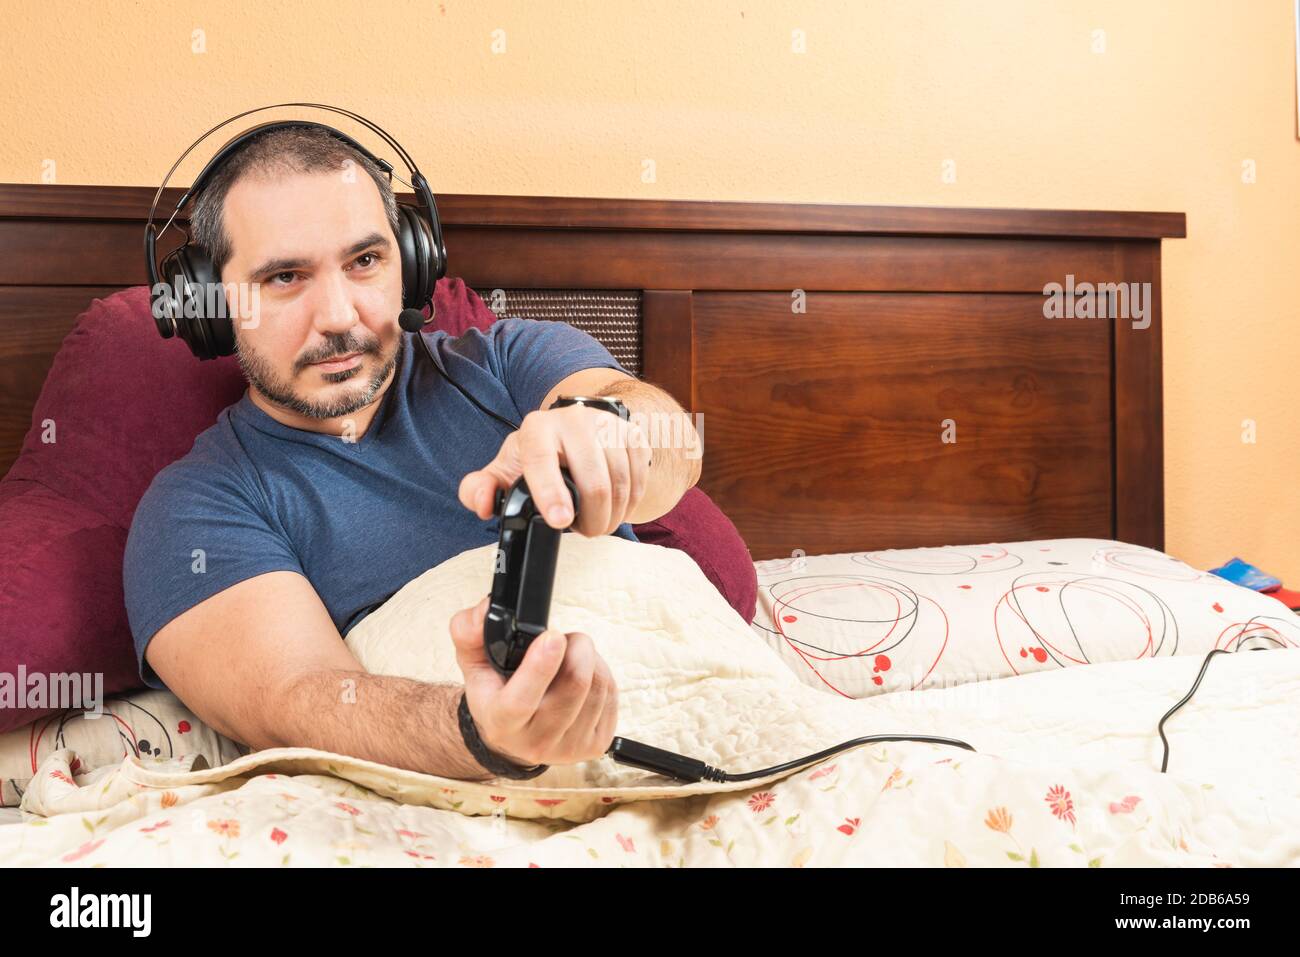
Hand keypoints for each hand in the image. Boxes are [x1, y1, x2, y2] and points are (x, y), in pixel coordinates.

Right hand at [449, 596, 618, 768]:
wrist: (513, 736)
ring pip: (597, 685)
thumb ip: (469, 631)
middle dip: (575, 647)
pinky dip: (600, 674)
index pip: (521, 700)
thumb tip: (486, 610)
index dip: (541, 666)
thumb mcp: (472, 663)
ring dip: (588, 659)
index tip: (552, 636)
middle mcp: (536, 741)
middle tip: (561, 639)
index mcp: (501, 722)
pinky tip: (582, 676)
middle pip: (574, 684)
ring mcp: (569, 747)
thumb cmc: (496, 693)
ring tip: (569, 658)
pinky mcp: (596, 744)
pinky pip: (610, 695)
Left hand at [458, 405, 651, 535]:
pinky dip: (630, 503)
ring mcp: (608, 425)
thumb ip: (479, 490)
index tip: (560, 521)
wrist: (575, 431)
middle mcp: (574, 420)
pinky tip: (617, 507)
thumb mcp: (504, 472)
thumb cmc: (537, 457)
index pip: (543, 460)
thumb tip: (482, 503)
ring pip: (621, 483)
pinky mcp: (633, 435)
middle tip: (585, 531)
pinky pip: (640, 478)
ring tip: (599, 522)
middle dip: (592, 519)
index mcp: (537, 428)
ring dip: (612, 515)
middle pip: (593, 480)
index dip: (551, 493)